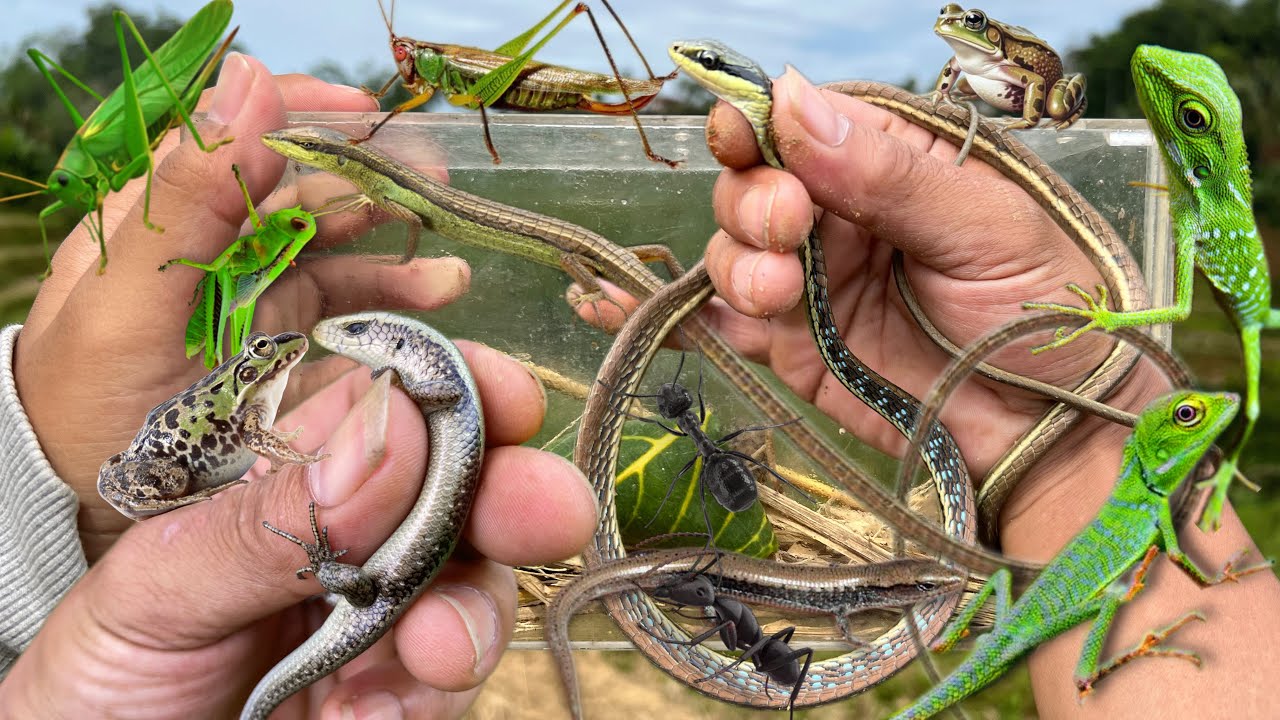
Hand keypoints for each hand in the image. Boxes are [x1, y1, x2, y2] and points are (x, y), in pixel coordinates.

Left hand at [0, 360, 596, 717]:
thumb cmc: (95, 690)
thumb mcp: (153, 595)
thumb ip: (268, 522)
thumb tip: (394, 432)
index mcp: (284, 483)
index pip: (387, 412)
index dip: (456, 393)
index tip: (503, 394)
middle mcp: (348, 543)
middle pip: (460, 498)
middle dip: (514, 496)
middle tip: (551, 511)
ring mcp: (378, 627)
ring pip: (475, 594)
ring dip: (476, 614)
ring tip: (437, 653)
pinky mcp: (394, 701)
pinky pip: (443, 691)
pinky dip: (427, 700)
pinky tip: (370, 714)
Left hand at [14, 53, 468, 560]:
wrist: (82, 500)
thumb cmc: (88, 401)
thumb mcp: (128, 301)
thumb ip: (188, 199)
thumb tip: (249, 77)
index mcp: (165, 212)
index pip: (237, 136)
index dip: (302, 115)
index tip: (367, 114)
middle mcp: (213, 241)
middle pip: (300, 185)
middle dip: (370, 176)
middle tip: (435, 183)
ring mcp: (253, 290)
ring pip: (335, 241)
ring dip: (394, 237)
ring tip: (449, 257)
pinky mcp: (284, 337)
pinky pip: (349, 303)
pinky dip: (397, 295)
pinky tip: (438, 295)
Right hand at [698, 69, 1279, 718]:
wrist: (1049, 435)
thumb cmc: (1046, 314)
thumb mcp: (988, 228)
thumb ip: (892, 172)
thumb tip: (792, 99)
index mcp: (890, 165)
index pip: (803, 125)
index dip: (761, 126)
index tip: (743, 137)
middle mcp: (838, 218)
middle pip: (752, 185)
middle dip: (753, 203)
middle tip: (788, 230)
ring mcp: (809, 285)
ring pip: (730, 252)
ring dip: (737, 266)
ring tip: (781, 295)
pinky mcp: (790, 348)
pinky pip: (721, 323)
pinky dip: (687, 316)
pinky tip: (656, 311)